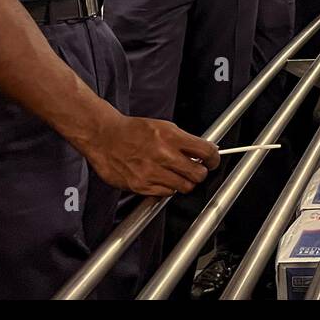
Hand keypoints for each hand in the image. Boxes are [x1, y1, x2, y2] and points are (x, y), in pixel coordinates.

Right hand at [80, 112, 219, 195]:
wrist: (105, 137)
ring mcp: (151, 173)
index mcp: (171, 137)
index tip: (213, 161)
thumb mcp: (163, 126)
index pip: (205, 152)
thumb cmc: (132, 130)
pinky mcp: (140, 186)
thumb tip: (204, 150)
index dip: (214, 159)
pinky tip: (162, 178)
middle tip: (197, 170)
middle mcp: (163, 156)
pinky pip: (165, 193)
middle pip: (198, 174)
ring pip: (184, 187)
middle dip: (201, 173)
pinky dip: (168, 188)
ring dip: (185, 182)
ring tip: (177, 174)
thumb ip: (184, 140)